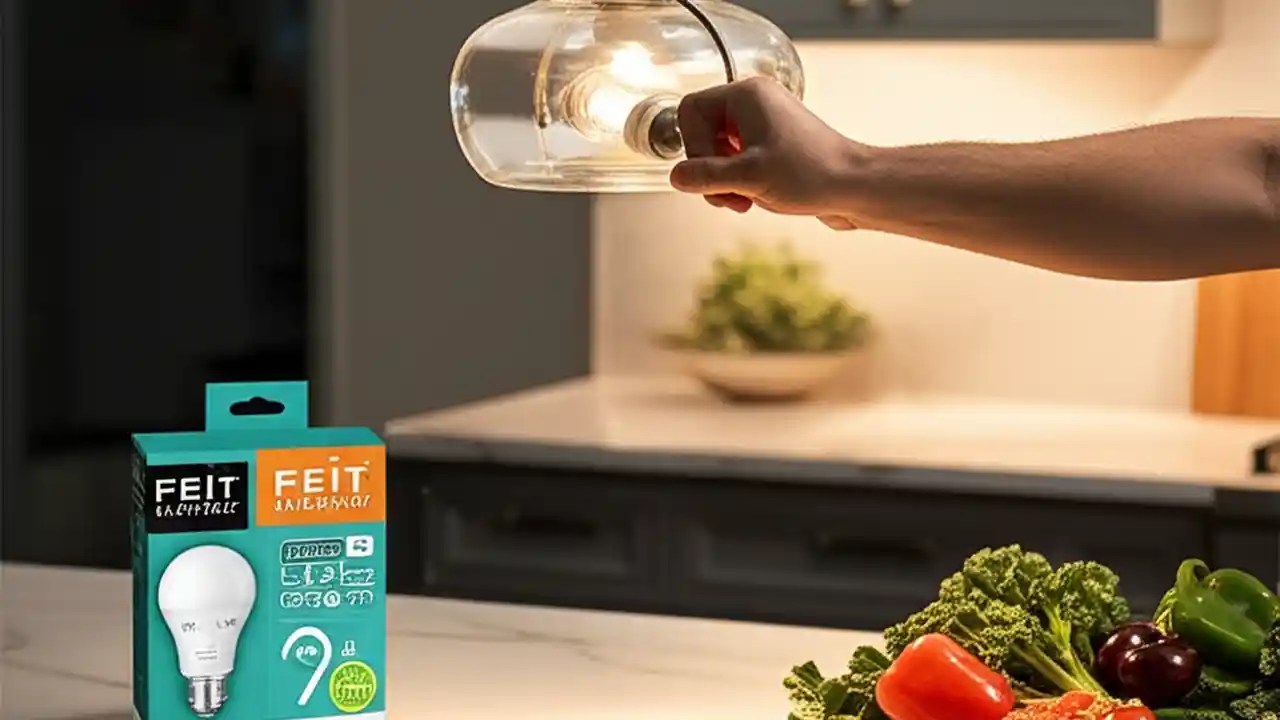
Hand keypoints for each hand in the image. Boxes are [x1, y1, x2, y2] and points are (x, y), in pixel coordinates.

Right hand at [670, 77, 867, 230]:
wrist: (854, 187)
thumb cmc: (812, 173)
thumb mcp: (748, 177)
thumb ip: (705, 176)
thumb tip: (676, 176)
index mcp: (746, 95)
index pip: (690, 111)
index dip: (692, 147)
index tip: (710, 173)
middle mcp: (754, 102)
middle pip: (702, 133)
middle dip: (708, 169)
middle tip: (727, 195)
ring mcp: (764, 123)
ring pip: (717, 150)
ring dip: (722, 181)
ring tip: (741, 200)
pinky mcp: (772, 144)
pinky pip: (736, 159)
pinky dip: (737, 182)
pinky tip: (753, 197)